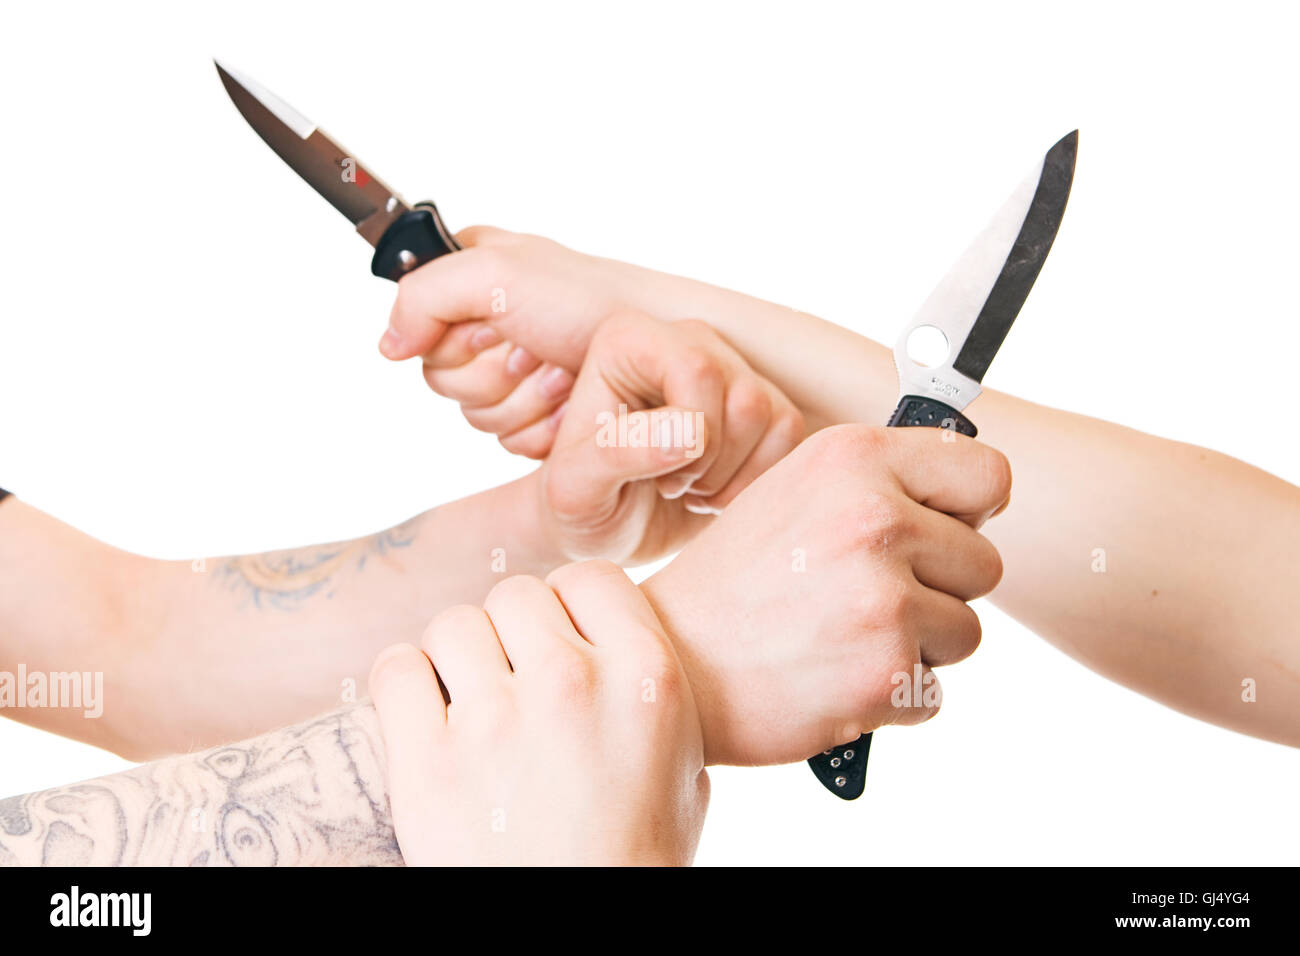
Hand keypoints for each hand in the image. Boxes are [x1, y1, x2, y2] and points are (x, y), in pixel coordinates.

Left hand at [369, 561, 707, 866]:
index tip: (560, 643)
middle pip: (514, 596)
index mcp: (646, 676)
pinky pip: (396, 670)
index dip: (569, 609)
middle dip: (511, 634)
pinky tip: (425, 717)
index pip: (586, 579)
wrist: (571, 940)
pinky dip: (405, 687)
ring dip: (457, 659)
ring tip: (469, 704)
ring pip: (453, 625)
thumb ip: (651, 692)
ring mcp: (494, 721)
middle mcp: (571, 684)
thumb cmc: (634, 861)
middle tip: (513, 681)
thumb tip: (613, 642)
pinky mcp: (426, 763)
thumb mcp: (685, 768)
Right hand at [381, 228, 700, 456]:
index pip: (420, 338)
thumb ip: (424, 295)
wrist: (665, 345)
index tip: (500, 329)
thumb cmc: (590, 299)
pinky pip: (515, 444)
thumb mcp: (498, 272)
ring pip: (481, 419)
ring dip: (528, 401)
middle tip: (540, 349)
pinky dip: (549, 428)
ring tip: (566, 371)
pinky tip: (578, 400)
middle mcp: (491, 328)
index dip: (460, 345)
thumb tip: (388, 347)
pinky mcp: (545, 415)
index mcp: (473, 281)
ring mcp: (519, 374)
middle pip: (447, 385)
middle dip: (499, 375)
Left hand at [534, 310, 803, 563]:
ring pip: (775, 418)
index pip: (697, 370)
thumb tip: (692, 430)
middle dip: (713, 463)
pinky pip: (793, 437)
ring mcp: (728, 367)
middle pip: (745, 397)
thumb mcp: (577, 489)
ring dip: (735, 475)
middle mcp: (685, 340)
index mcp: (628, 341)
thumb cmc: (580, 505)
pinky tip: (715, 490)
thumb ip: (621, 453)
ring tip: (689, 487)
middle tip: (671, 485)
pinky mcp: (761, 402)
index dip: (693, 435)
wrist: (605, 526)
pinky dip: (759, 480)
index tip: (658, 476)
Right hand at [641, 424, 1011, 765]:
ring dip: (918, 646)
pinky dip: (891, 697)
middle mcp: (875, 518)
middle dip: (937, 589)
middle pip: (983, 563)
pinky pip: (933, 691)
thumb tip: (980, 500)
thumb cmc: (734, 581)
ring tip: (844, 638)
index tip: (943, 529)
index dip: (969, 510)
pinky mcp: (885, 674)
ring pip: (965, 631)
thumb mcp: (796, 493)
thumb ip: (879, 484)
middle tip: (864, 599)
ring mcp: (883, 598)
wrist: (669, 660)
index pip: (988, 475)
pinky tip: (835, 678)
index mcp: (853, 458)